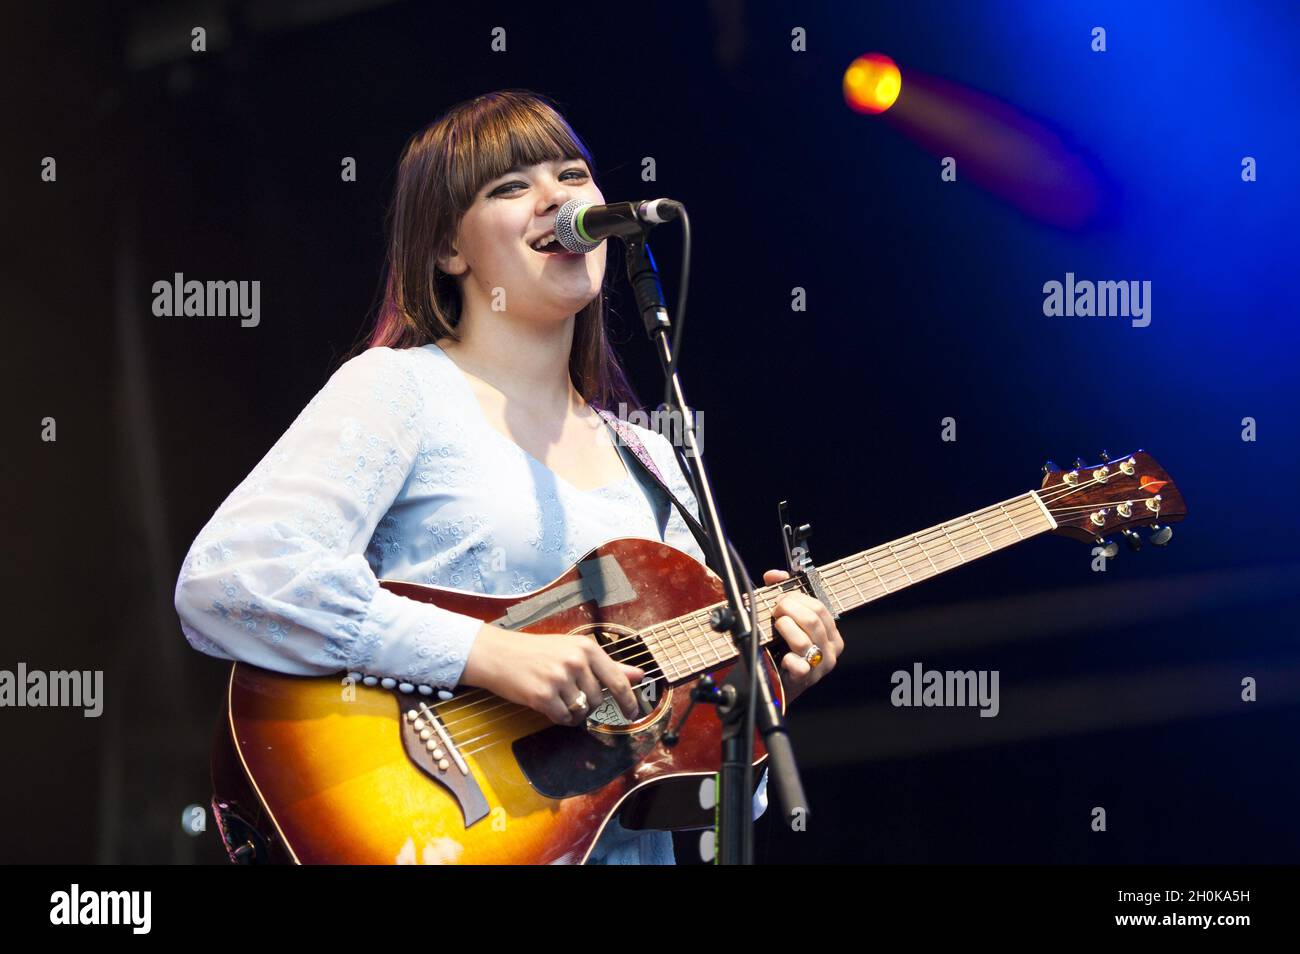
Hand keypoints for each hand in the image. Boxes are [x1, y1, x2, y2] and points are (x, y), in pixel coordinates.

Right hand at [462, 623, 645, 725]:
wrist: (499, 654)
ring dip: (573, 711)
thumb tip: (639, 675)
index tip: (633, 713)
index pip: (617, 680)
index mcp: (586, 648)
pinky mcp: (543, 696)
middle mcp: (575, 661)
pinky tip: (547, 703)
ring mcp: (559, 679)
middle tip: (569, 691)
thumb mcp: (574, 650)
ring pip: (582, 711)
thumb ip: (608, 665)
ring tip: (557, 695)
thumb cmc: (538, 651)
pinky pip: (564, 718)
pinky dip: (559, 716)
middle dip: (587, 702)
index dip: (629, 700)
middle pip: (598, 700)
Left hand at [762, 569, 842, 704]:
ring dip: (784, 628)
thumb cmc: (777, 649)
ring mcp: (820, 666)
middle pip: (813, 619)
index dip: (796, 598)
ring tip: (775, 628)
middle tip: (774, 611)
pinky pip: (800, 665)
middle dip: (788, 609)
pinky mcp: (806, 680)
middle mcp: (831, 649)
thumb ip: (782, 595)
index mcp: (831, 633)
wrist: (766, 683)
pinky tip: (780, 657)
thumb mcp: (784, 621)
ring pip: (804, 639)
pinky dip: (787, 658)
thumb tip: (775, 575)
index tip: (780, 598)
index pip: (819, 607)